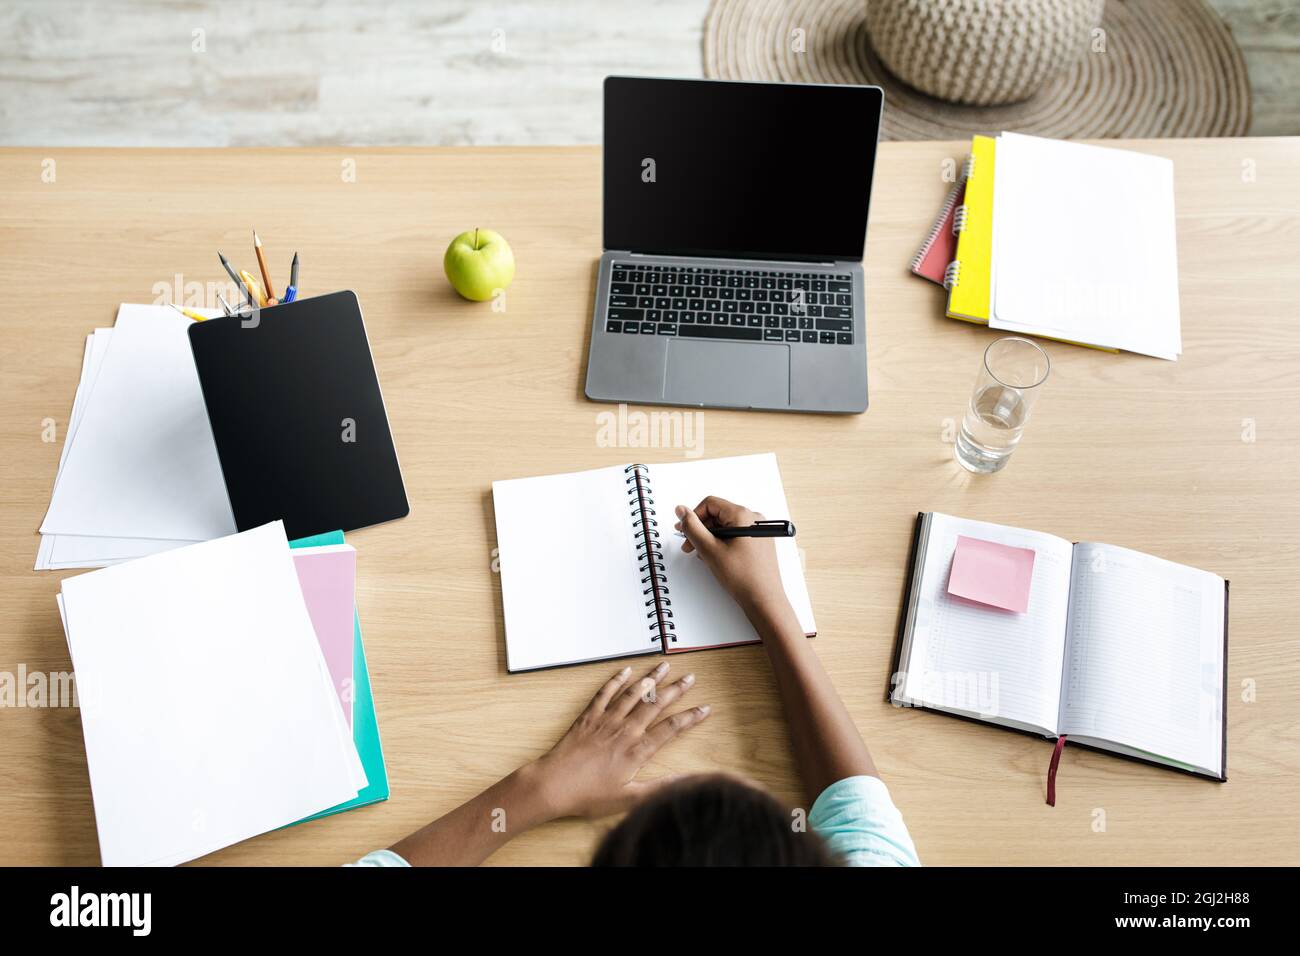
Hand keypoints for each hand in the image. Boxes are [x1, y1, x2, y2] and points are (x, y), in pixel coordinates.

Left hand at [528, 662, 708, 819]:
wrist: (553, 785)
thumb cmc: (587, 795)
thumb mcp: (628, 798)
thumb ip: (659, 788)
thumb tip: (685, 782)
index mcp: (636, 751)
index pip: (670, 729)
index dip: (690, 718)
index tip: (704, 708)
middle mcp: (624, 731)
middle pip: (655, 704)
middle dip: (675, 690)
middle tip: (689, 678)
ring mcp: (606, 721)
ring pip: (633, 694)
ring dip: (650, 679)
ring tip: (663, 667)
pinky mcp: (588, 717)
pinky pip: (605, 693)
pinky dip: (616, 680)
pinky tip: (625, 671)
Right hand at [675, 496, 793, 619]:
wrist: (764, 599)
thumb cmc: (743, 577)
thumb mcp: (710, 550)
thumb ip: (692, 527)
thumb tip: (681, 510)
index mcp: (743, 515)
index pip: (710, 504)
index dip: (694, 517)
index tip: (684, 531)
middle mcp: (754, 518)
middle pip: (718, 514)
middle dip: (701, 530)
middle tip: (689, 546)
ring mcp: (759, 530)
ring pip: (726, 526)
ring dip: (711, 538)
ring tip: (704, 555)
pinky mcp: (760, 541)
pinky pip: (736, 534)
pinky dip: (723, 543)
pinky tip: (717, 557)